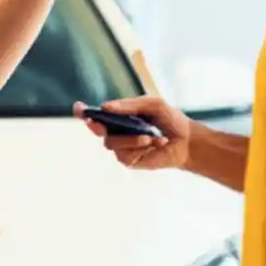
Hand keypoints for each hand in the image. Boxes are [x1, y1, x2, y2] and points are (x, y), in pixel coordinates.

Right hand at [74, 96, 191, 169]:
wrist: (187, 140)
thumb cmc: (169, 119)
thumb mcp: (152, 104)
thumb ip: (129, 105)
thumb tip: (106, 107)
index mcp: (118, 115)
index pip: (94, 114)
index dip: (82, 112)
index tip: (78, 108)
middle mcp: (116, 130)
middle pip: (96, 129)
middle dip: (96, 126)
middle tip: (98, 123)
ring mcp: (122, 147)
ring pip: (110, 144)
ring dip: (130, 138)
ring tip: (149, 136)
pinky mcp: (130, 160)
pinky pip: (125, 155)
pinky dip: (140, 148)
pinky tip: (155, 144)